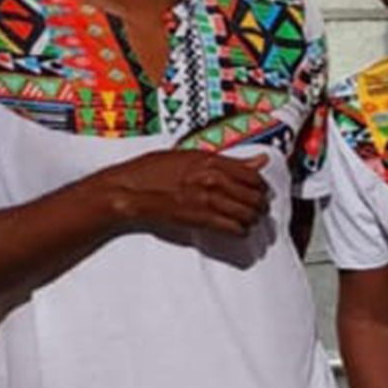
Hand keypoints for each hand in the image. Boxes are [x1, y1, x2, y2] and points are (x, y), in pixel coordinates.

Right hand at [95, 150, 271, 234]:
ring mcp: (207, 199)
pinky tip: (236, 230)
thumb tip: (259, 160)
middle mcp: (212, 178)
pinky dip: (239, 231)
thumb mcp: (190, 156)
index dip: (260, 186)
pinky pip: (234, 228)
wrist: (127, 190)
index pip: (253, 175)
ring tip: (246, 220)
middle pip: (255, 196)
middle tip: (256, 208)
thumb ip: (227, 160)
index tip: (258, 191)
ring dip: (250, 219)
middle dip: (258, 205)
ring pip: (248, 214)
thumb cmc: (152, 171)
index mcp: (211, 161)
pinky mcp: (201, 218)